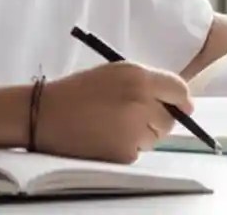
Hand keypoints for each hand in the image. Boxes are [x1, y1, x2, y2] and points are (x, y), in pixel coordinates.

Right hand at [37, 61, 192, 163]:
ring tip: (113, 125)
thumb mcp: (114, 73)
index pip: (178, 90)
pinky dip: (127, 147)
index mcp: (138, 77)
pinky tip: (105, 137)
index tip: (181, 106)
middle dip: (157, 119)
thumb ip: (146, 82)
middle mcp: (141, 102)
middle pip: (170, 118)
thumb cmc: (78, 91)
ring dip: (142, 134)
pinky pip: (138, 152)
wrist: (45, 115)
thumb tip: (181, 101)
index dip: (181, 100)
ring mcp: (134, 130)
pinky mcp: (125, 153)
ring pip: (155, 137)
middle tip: (132, 116)